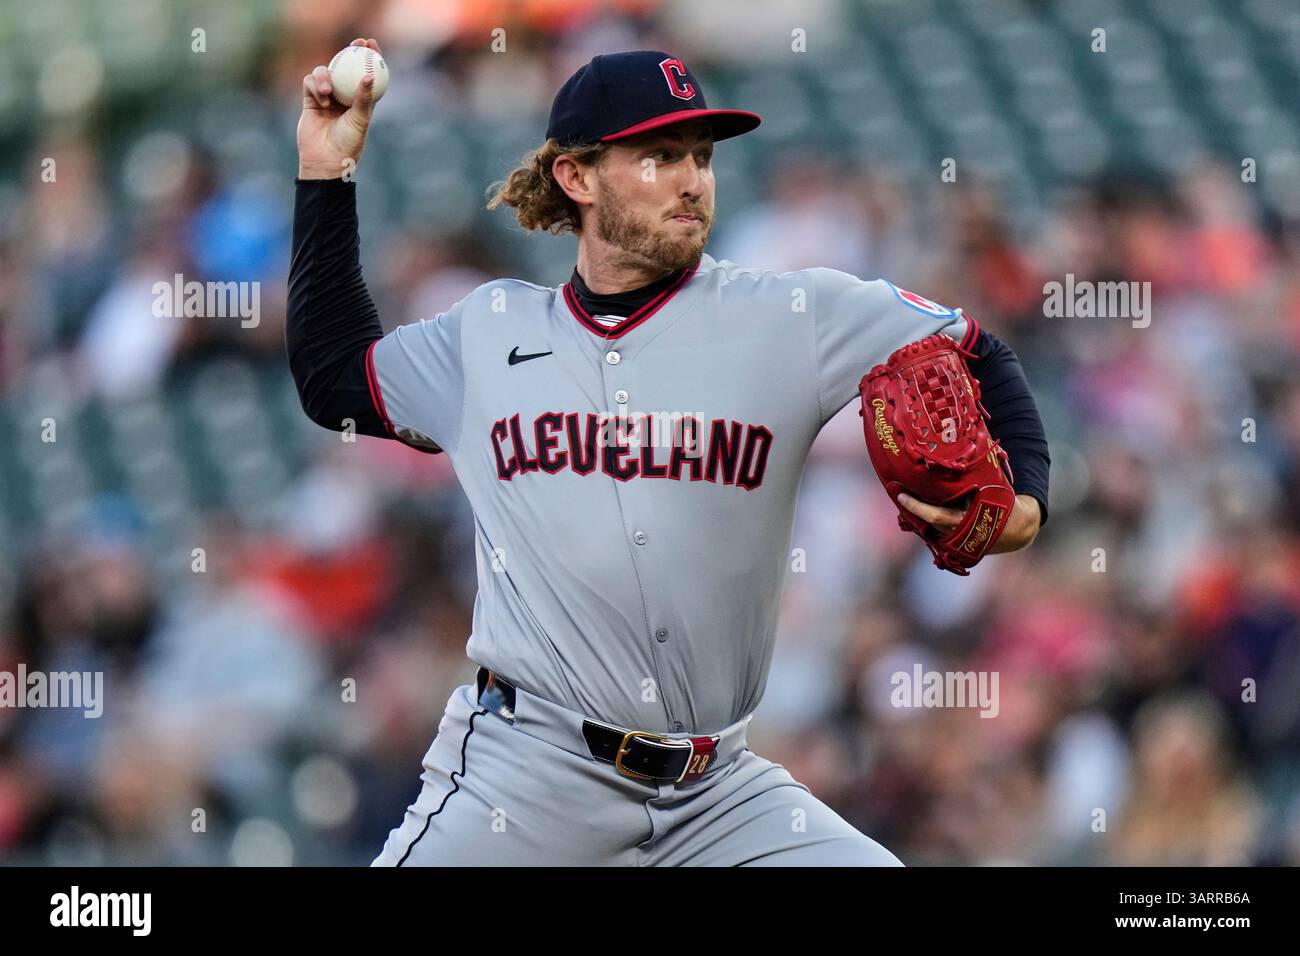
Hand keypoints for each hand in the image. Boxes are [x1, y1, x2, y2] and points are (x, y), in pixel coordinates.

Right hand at [297, 37, 381, 179]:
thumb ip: (364, 98)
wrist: (325, 159)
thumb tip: (369, 76)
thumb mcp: (360, 120)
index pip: (366, 74)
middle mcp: (344, 97)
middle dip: (350, 51)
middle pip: (346, 67)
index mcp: (361, 101)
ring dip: (325, 76)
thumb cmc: (347, 143)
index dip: (370, 57)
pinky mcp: (309, 101)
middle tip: (356, 42)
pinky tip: (320, 100)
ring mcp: (326, 98)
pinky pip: (309, 83)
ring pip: (324, 72)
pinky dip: (314, 87)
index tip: (372, 44)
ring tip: (328, 91)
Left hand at [896, 492, 1041, 553]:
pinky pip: (934, 533)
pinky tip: (916, 508)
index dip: (916, 506)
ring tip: (904, 498)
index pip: (935, 516)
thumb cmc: (1002, 503)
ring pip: (928, 529)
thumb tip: (949, 462)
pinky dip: (924, 522)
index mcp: (965, 521)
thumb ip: (968, 482)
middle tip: (898, 493)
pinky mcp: (953, 546)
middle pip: (926, 523)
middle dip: (911, 510)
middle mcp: (956, 534)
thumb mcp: (988, 490)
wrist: (1015, 529)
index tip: (901, 495)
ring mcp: (954, 543)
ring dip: (915, 516)